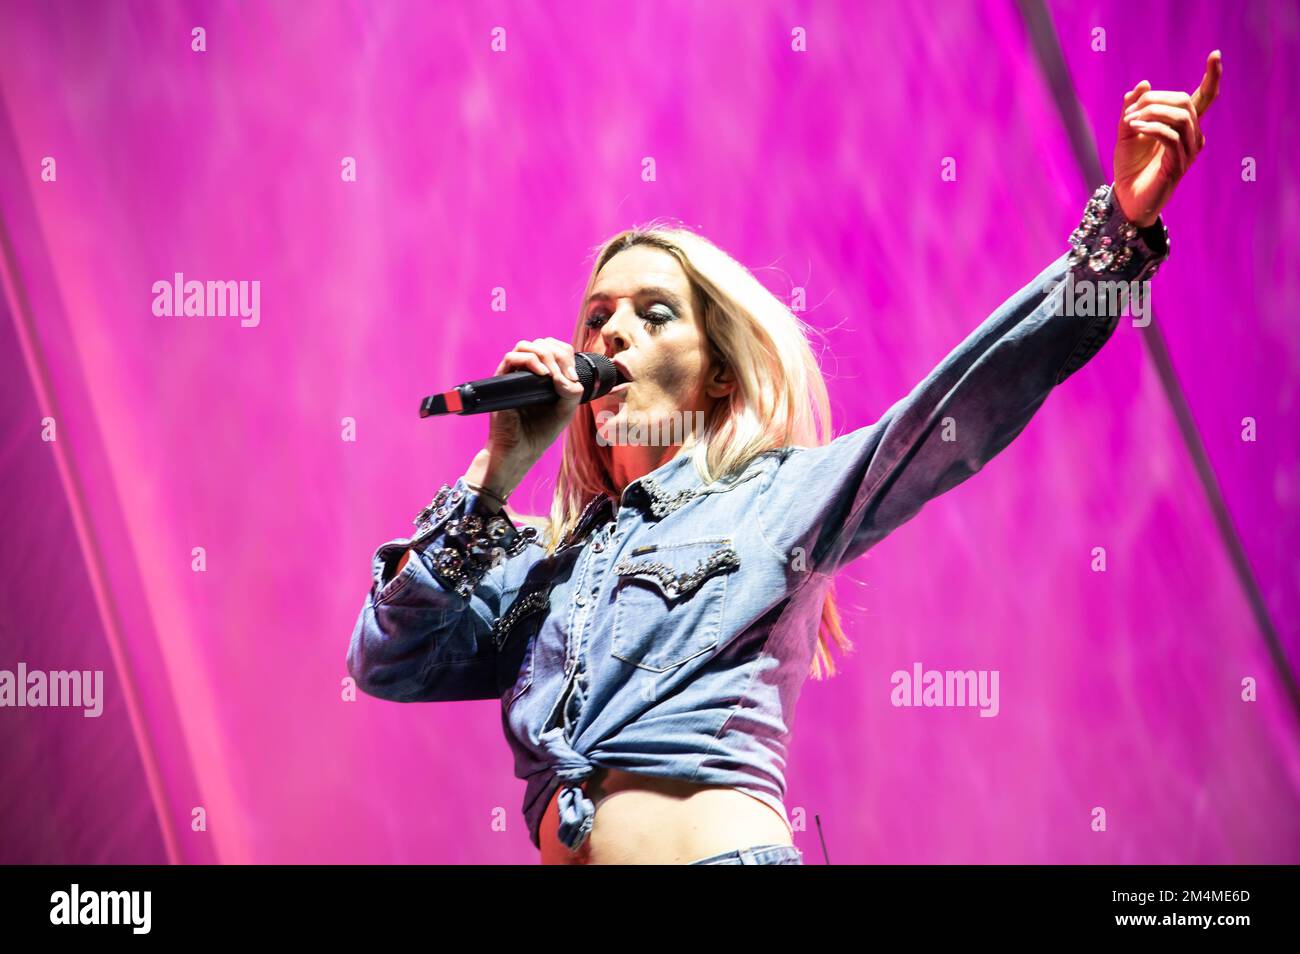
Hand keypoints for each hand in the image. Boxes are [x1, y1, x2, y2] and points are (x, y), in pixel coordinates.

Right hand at [477, 337, 585, 491]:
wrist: (521, 450)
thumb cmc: (541, 432)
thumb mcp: (566, 410)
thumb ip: (572, 393)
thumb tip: (566, 376)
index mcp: (544, 374)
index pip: (555, 348)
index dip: (566, 355)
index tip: (573, 377)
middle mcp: (528, 371)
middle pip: (542, 343)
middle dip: (558, 355)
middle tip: (566, 376)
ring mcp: (514, 374)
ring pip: (526, 346)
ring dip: (544, 355)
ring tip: (553, 375)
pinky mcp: (502, 381)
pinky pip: (512, 358)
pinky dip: (530, 361)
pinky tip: (542, 375)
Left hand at [1112, 50, 1221, 226]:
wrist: (1126, 199)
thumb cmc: (1130, 166)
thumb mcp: (1127, 132)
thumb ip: (1133, 108)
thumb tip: (1144, 83)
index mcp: (1184, 126)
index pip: (1204, 98)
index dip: (1212, 77)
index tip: (1216, 54)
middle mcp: (1192, 137)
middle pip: (1185, 103)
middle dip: (1156, 99)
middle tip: (1129, 111)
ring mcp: (1188, 152)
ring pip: (1180, 118)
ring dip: (1151, 113)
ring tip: (1128, 121)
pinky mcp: (1178, 166)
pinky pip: (1170, 137)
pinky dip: (1151, 128)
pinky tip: (1135, 128)